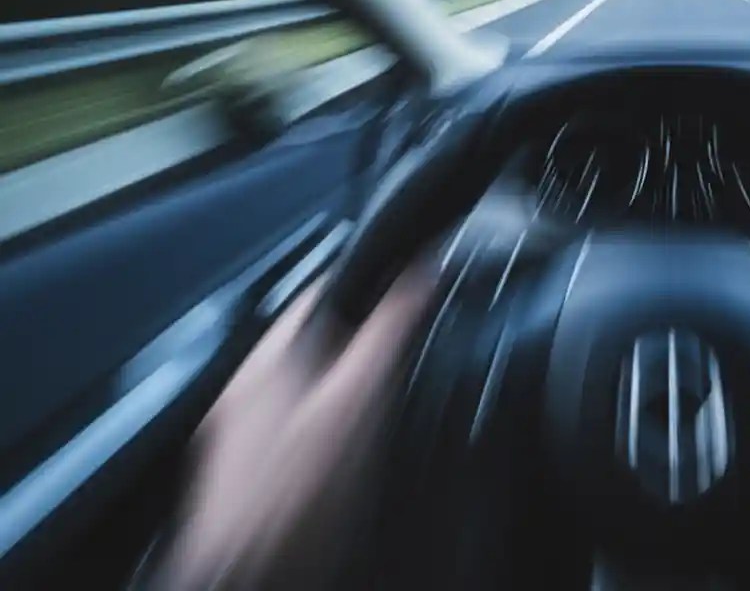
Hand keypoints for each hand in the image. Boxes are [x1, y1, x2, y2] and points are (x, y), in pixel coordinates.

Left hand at [147, 249, 436, 589]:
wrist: (254, 572)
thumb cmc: (298, 497)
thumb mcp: (359, 401)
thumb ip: (389, 334)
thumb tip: (418, 276)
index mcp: (269, 356)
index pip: (320, 289)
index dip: (370, 283)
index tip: (407, 290)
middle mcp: (246, 386)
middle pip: (313, 337)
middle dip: (360, 338)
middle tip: (403, 351)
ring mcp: (241, 429)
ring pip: (303, 382)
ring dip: (342, 384)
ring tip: (379, 403)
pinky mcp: (249, 468)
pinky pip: (295, 425)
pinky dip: (326, 426)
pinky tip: (348, 452)